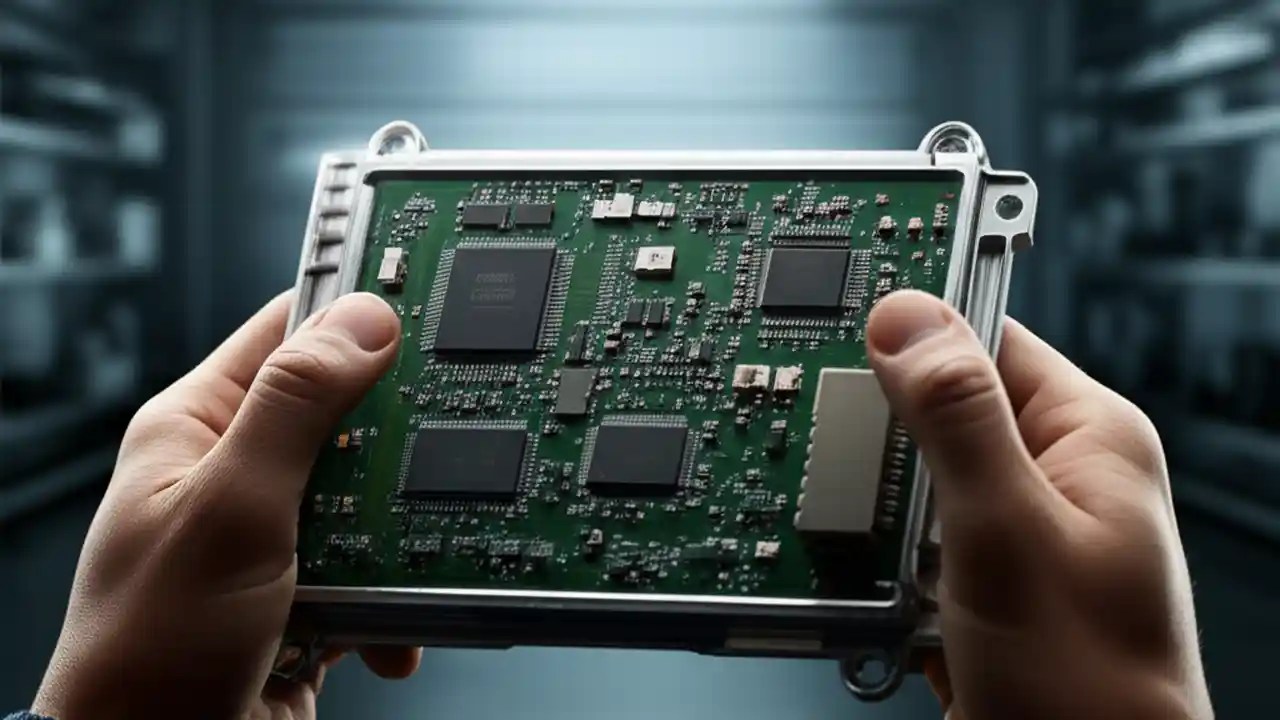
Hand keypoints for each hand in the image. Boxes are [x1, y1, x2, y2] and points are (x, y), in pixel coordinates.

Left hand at [34, 292, 418, 719]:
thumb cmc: (151, 651)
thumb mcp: (232, 510)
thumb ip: (295, 409)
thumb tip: (361, 323)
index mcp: (196, 429)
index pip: (285, 331)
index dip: (355, 308)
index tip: (427, 290)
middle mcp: (233, 474)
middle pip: (346, 416)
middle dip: (398, 439)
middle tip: (456, 429)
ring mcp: (274, 537)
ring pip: (373, 497)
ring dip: (404, 532)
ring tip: (412, 556)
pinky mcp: (309, 594)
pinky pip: (378, 570)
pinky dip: (400, 602)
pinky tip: (393, 631)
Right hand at [866, 291, 1212, 719]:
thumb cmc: (1089, 692)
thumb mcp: (1009, 537)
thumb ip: (958, 421)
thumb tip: (906, 321)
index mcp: (1090, 440)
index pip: (988, 334)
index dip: (912, 320)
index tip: (834, 305)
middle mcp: (1056, 478)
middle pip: (937, 408)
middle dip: (877, 435)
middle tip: (821, 443)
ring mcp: (1015, 535)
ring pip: (912, 482)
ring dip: (872, 511)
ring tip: (860, 548)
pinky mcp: (978, 586)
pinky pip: (908, 545)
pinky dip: (876, 563)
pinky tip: (869, 593)